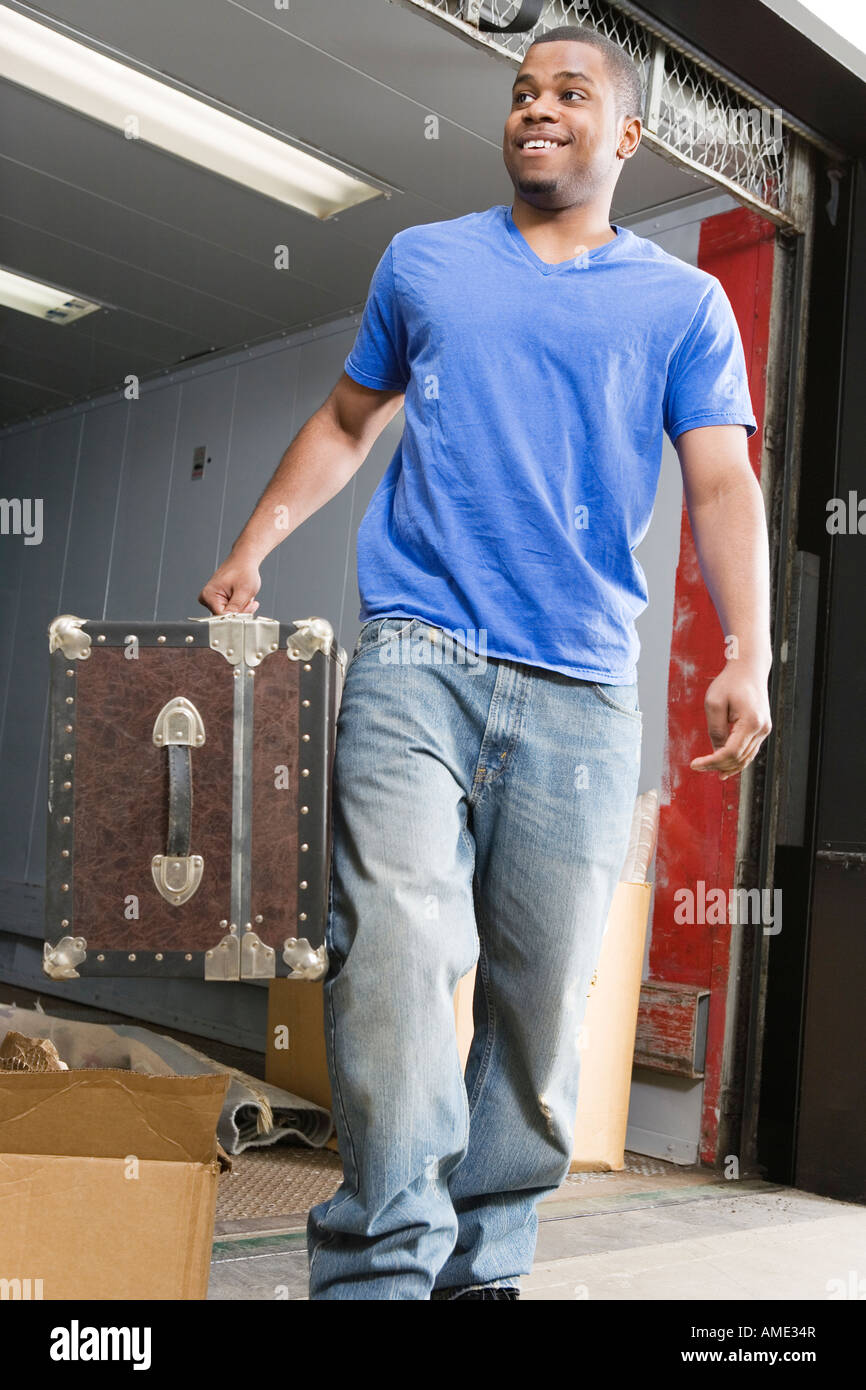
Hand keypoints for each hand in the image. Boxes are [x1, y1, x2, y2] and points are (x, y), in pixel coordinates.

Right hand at [197, 549, 261, 615]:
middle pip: (225, 617)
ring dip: (241, 608)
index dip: (238, 615)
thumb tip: (231, 622)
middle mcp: (207, 598)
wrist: (244, 560)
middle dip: (241, 611)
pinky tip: (242, 597)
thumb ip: (236, 609)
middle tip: (249, 600)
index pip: (223, 617)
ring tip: (245, 596)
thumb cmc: (244, 570)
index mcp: (209, 595)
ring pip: (229, 614)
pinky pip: (229, 610)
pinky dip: (239, 606)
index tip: (248, 606)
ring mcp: (211, 599)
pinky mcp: (217, 599)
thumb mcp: (244, 591)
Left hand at [690, 661, 771, 780]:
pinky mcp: (762, 728)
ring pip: (746, 757)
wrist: (749, 668)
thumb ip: (715, 730)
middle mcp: (762, 728)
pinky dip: (737, 759)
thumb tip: (716, 751)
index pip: (730, 752)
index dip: (711, 762)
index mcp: (751, 722)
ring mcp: (764, 729)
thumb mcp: (714, 704)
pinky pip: (749, 750)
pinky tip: (724, 766)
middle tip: (698, 766)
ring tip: (710, 771)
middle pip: (739, 758)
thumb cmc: (730, 682)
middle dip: (717, 765)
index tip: (694, 764)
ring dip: (728, 766)